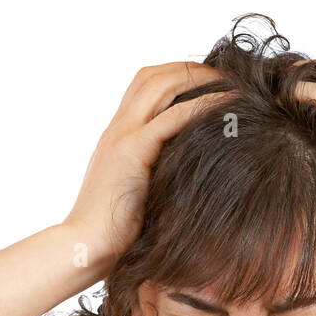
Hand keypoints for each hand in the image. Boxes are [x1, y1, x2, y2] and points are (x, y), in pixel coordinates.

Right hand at [62, 62, 229, 279]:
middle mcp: (117, 130)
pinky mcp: (131, 152)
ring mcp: (122, 137)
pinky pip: (171, 118)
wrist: (86, 246)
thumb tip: (192, 175)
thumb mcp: (139, 194)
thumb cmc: (114, 233)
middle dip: (190, 69)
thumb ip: (156, 175)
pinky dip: (201, 106)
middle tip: (225, 75)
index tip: (209, 83)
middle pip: (151, 76)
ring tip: (229, 83)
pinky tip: (226, 107)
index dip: (176, 76)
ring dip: (197, 79)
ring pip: (159, 85)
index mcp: (117, 137)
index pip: (144, 87)